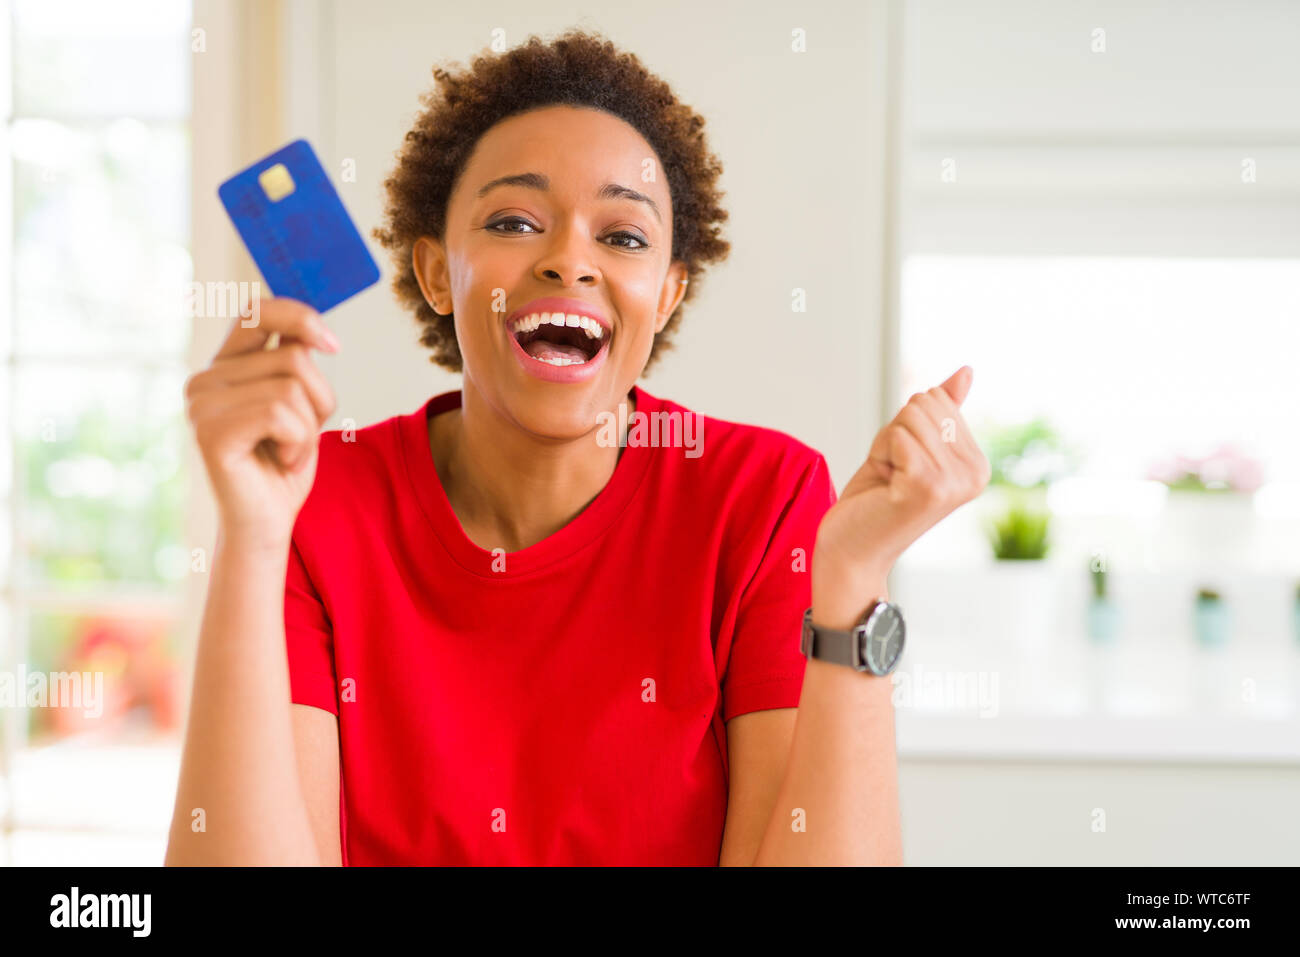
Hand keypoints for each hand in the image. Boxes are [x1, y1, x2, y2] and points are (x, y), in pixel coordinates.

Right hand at [184, 297, 339, 550]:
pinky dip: (299, 443)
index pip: (257, 310)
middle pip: (293, 357)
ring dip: (309, 427)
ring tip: (287, 452)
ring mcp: (202, 405)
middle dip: (318, 400)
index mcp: (223, 367)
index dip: (300, 317)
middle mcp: (204, 380)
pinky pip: (281, 414)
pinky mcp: (211, 432)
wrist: (265, 524)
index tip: (332, 345)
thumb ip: (294, 364)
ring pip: (292, 386)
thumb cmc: (284, 464)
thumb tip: (316, 330)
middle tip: (299, 437)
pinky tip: (282, 462)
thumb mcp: (298, 404)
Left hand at [815, 366, 990, 582]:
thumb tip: (966, 371)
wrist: (851, 552)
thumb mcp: (909, 447)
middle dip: (896, 432)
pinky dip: (880, 455)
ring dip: (886, 446)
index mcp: (977, 463)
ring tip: (889, 481)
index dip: (905, 426)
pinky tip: (885, 486)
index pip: (936, 398)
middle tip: (893, 473)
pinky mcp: (928, 486)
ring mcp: (954, 482)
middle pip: (923, 403)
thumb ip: (940, 413)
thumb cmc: (876, 500)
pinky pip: (897, 436)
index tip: (903, 464)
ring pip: (909, 417)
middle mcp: (976, 474)